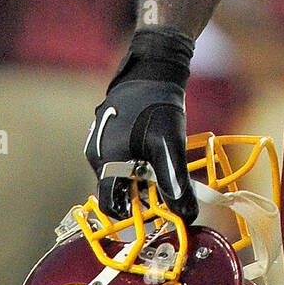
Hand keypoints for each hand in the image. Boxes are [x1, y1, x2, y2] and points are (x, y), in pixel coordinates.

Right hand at [85, 27, 197, 222]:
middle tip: (165, 192)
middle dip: (140, 196)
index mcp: (105, 161)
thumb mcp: (169, 146)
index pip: (110, 205)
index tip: (156, 215)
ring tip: (163, 169)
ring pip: (120, 172)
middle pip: (117, 189)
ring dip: (140, 178)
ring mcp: (101, 141)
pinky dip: (138, 162)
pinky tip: (156, 151)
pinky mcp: (109, 131)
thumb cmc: (158, 106)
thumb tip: (186, 215)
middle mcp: (96, 153)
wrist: (152, 69)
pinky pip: (121, 156)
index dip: (132, 215)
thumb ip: (175, 182)